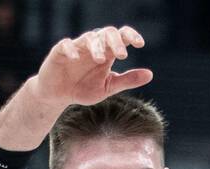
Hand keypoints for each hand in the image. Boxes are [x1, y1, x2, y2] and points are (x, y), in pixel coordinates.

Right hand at [32, 26, 150, 108]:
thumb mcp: (108, 87)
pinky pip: (66, 45)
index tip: (140, 44)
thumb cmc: (83, 89)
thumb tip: (150, 74)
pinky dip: (71, 49)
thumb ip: (127, 80)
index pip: (121, 36)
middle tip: (122, 56)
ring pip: (89, 38)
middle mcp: (93, 46)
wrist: (59, 96)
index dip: (130, 36)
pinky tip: (76, 57)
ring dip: (96, 47)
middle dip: (116, 42)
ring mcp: (77, 47)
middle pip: (107, 33)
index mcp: (107, 52)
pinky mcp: (59, 52)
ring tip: (101, 60)